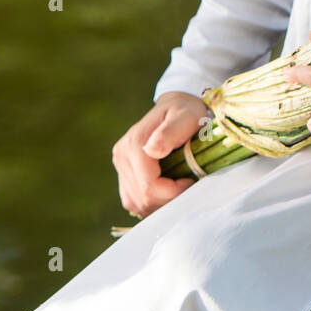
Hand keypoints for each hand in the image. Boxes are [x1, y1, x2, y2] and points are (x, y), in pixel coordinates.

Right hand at [112, 91, 210, 217]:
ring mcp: (120, 165)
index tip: (190, 181)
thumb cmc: (186, 112)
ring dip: (160, 203)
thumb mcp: (185, 117)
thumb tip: (152, 151)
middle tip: (186, 185)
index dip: (172, 192)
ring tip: (177, 187)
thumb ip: (169, 133)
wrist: (178, 107)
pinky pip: (133, 201)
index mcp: (134, 143)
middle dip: (167, 199)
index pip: (148, 186)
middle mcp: (121, 155)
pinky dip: (151, 203)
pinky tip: (165, 191)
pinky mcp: (123, 173)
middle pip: (142, 198)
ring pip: (136, 203)